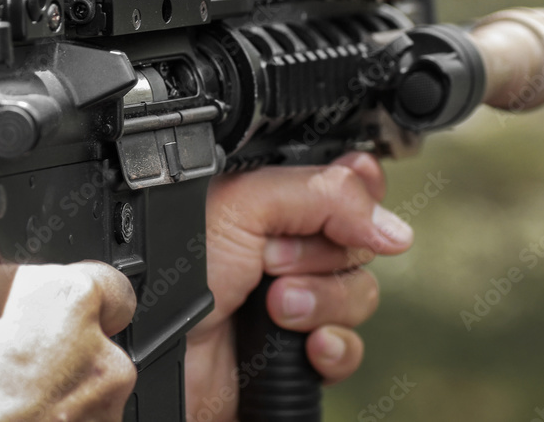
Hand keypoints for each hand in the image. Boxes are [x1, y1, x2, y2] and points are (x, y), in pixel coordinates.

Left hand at [185, 152, 412, 420]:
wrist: (156, 357)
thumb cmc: (172, 277)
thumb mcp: (241, 206)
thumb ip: (320, 195)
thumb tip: (387, 224)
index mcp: (264, 203)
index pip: (339, 186)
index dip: (356, 197)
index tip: (356, 207)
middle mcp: (280, 248)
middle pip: (355, 241)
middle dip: (322, 256)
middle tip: (273, 262)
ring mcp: (290, 301)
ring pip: (357, 294)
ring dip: (323, 303)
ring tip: (276, 308)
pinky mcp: (294, 351)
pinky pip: (349, 348)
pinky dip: (334, 348)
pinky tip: (306, 346)